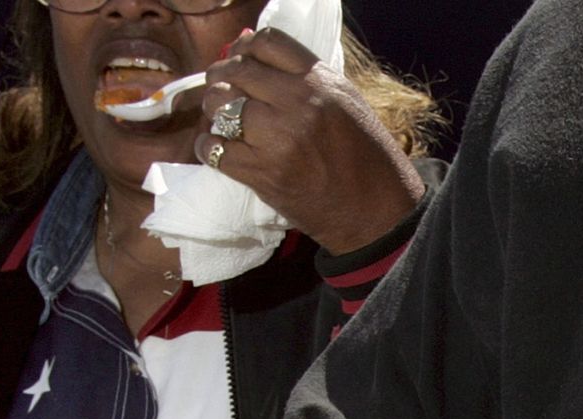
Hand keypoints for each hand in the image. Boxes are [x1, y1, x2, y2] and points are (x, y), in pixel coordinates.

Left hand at [196, 28, 423, 254]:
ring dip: (213, 111)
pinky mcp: (262, 172)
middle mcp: (298, 103)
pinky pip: (214, 148)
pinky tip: (218, 149)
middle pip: (237, 70)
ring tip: (223, 121)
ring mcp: (278, 138)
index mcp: (321, 82)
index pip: (266, 42)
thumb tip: (254, 54)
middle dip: (222, 78)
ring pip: (219, 105)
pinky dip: (208, 147)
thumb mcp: (346, 102)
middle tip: (222, 91)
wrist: (374, 212)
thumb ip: (305, 78)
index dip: (245, 48)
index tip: (240, 60)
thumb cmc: (365, 157)